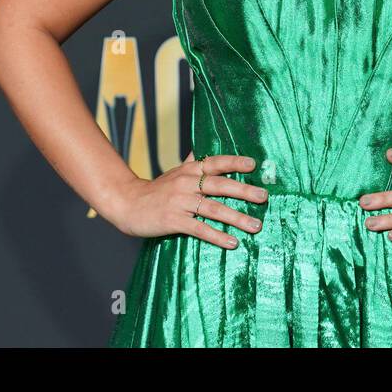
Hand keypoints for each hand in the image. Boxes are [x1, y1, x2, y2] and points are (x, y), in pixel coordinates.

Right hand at [110, 151, 265, 249]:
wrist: (127, 203)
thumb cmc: (156, 190)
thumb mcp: (176, 173)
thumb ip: (192, 162)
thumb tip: (205, 149)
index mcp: (189, 170)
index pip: (215, 162)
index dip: (234, 162)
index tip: (253, 164)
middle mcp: (186, 183)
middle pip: (220, 185)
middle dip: (244, 191)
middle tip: (264, 197)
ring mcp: (180, 202)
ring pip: (213, 209)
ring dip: (237, 218)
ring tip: (256, 226)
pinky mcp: (173, 220)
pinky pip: (199, 228)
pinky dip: (217, 236)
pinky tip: (232, 242)